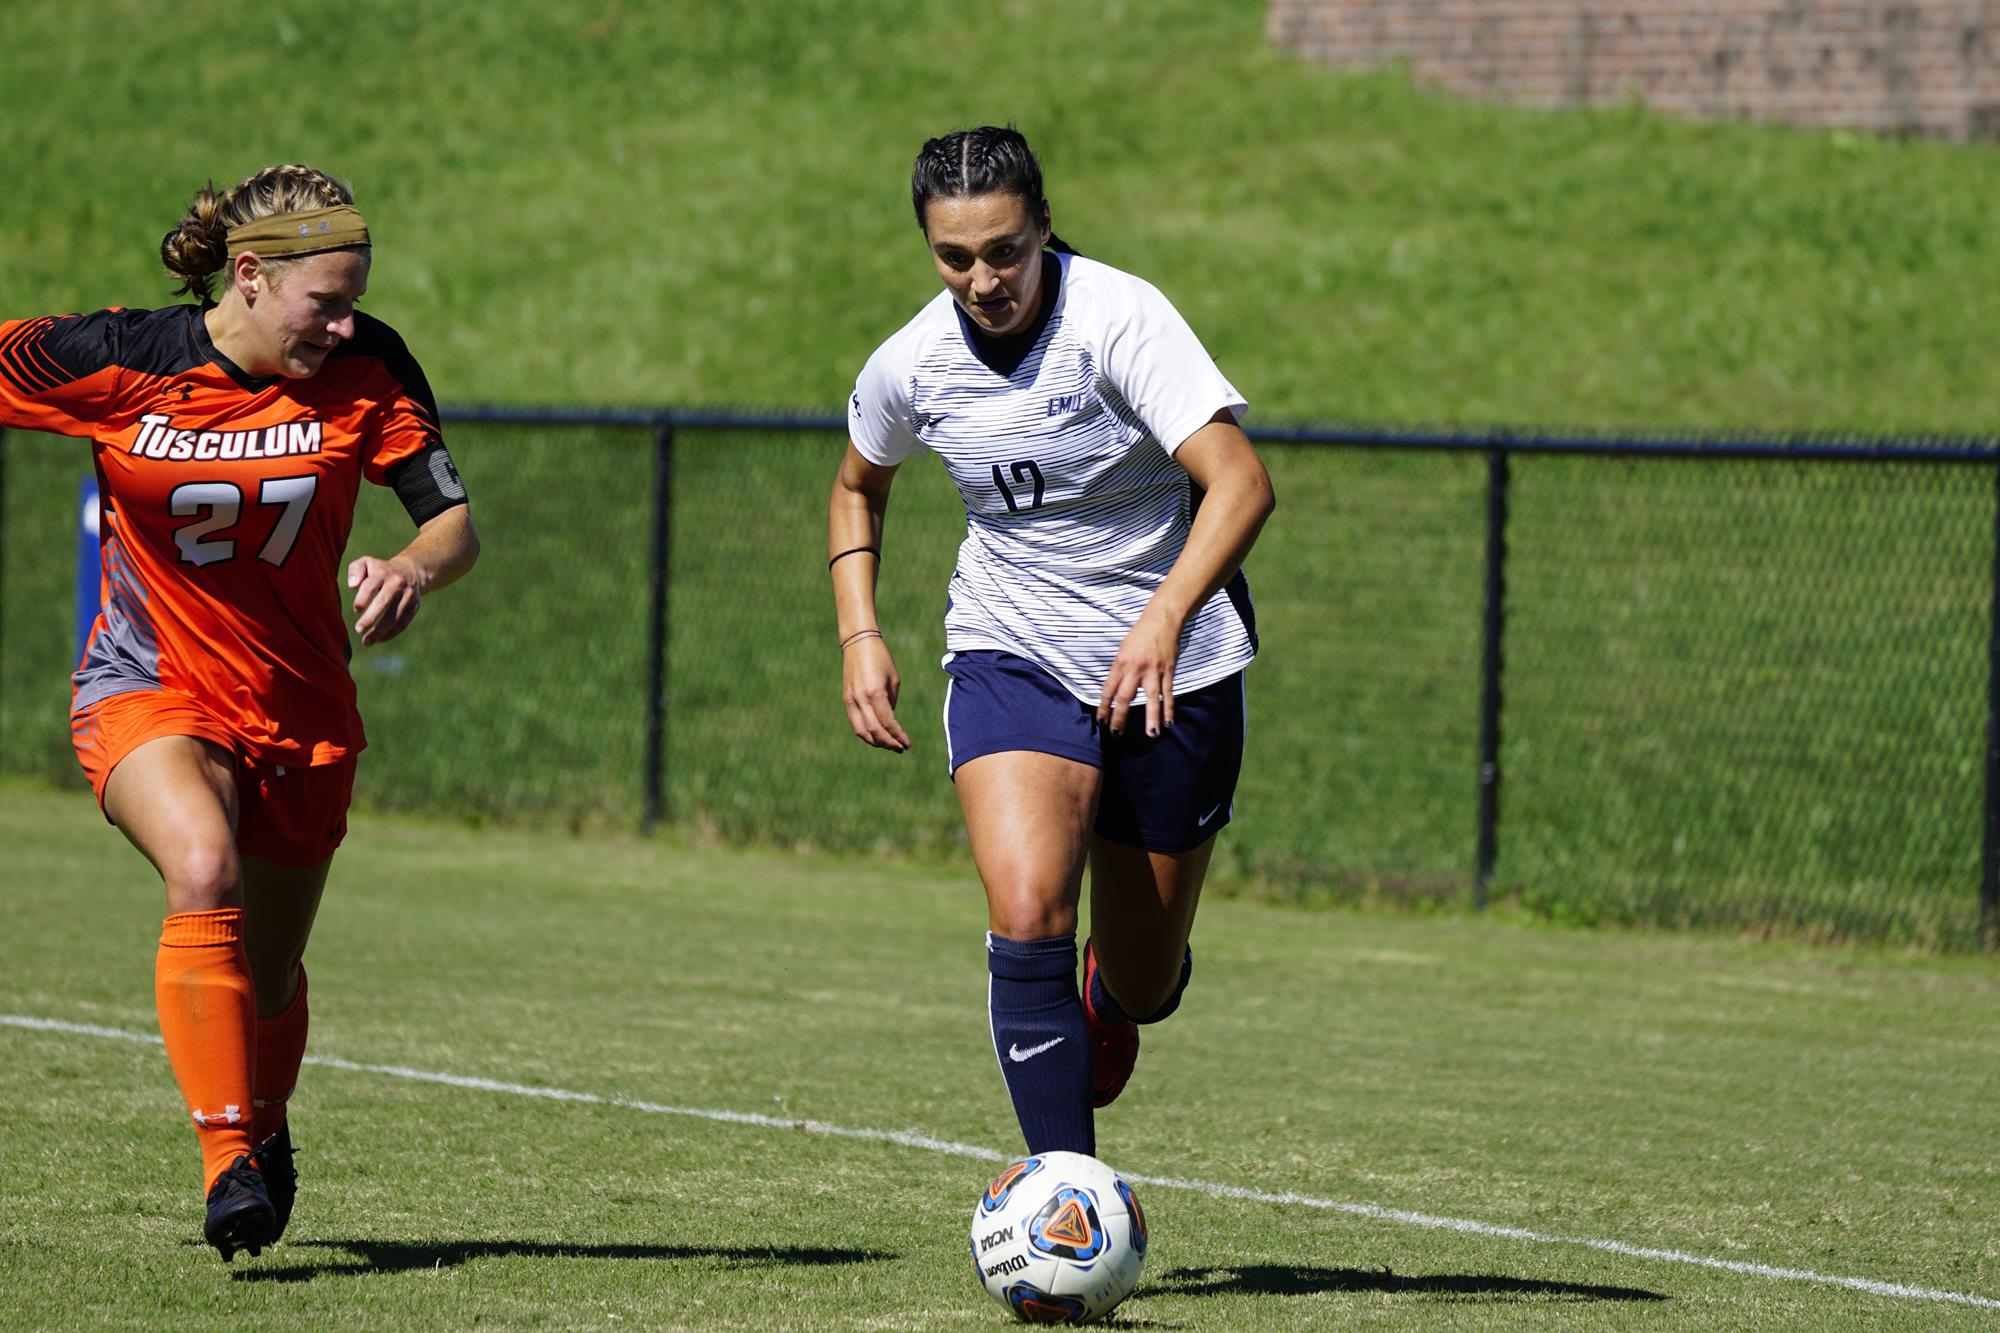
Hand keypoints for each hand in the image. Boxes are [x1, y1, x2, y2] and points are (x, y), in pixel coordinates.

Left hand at [347, 554, 427, 644]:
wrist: (412, 571)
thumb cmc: (380, 570)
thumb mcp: (366, 563)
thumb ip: (355, 570)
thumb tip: (352, 585)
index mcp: (383, 573)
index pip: (371, 586)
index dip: (363, 598)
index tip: (356, 609)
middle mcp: (397, 584)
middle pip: (384, 601)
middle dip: (371, 617)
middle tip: (358, 629)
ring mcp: (408, 596)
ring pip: (395, 616)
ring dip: (380, 631)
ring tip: (366, 642)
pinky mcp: (414, 607)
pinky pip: (403, 622)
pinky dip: (391, 633)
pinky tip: (379, 639)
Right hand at [843, 636, 910, 751]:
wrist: (858, 642)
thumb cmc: (880, 658)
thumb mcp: (893, 679)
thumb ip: (891, 702)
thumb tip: (890, 722)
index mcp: (875, 692)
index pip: (888, 723)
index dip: (898, 736)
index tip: (907, 744)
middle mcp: (861, 698)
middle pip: (874, 731)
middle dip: (889, 743)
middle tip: (901, 748)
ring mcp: (851, 700)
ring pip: (861, 731)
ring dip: (876, 742)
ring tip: (889, 745)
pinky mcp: (846, 699)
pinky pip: (855, 723)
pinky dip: (865, 733)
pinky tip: (876, 736)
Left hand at [1097, 606, 1180, 737]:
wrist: (1162, 619)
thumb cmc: (1140, 634)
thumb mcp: (1122, 650)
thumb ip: (1119, 670)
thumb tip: (1115, 691)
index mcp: (1120, 663)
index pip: (1108, 690)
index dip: (1104, 708)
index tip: (1101, 722)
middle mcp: (1135, 669)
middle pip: (1125, 698)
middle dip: (1120, 718)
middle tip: (1116, 734)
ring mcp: (1153, 671)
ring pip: (1151, 699)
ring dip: (1151, 718)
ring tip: (1151, 734)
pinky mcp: (1168, 671)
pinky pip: (1168, 693)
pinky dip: (1169, 709)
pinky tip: (1168, 722)